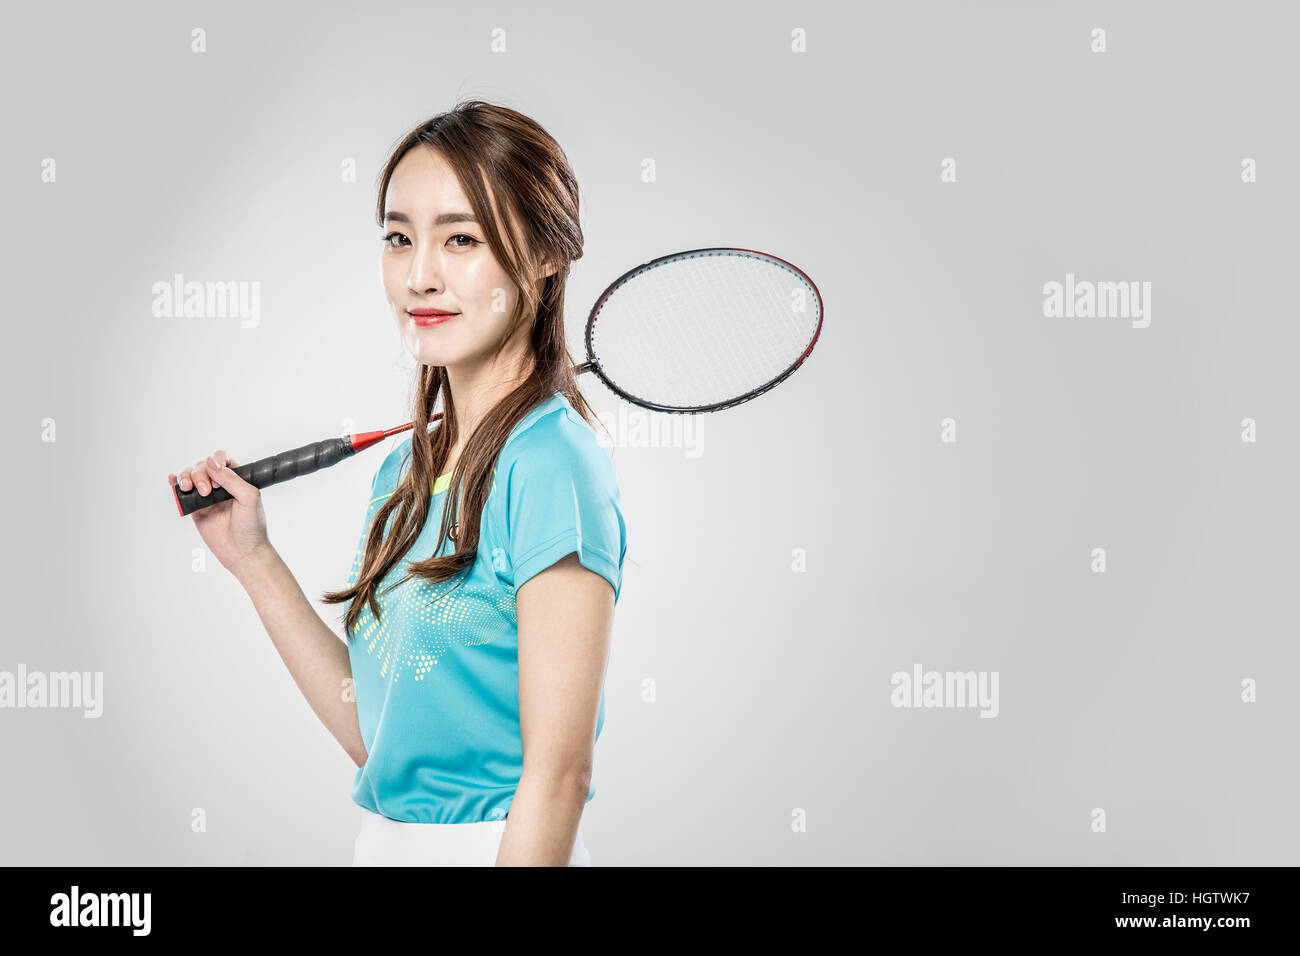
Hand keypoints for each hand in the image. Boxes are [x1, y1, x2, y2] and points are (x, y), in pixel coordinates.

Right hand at [169, 450, 270, 575]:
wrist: (243, 551)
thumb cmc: (252, 526)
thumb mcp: (249, 497)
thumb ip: (231, 479)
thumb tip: (211, 463)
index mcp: (237, 479)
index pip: (223, 459)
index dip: (216, 461)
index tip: (217, 473)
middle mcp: (221, 485)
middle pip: (203, 466)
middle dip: (200, 474)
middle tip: (207, 492)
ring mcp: (207, 496)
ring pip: (190, 476)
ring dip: (186, 477)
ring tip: (189, 489)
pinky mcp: (196, 508)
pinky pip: (182, 492)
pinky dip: (175, 483)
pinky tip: (173, 481)